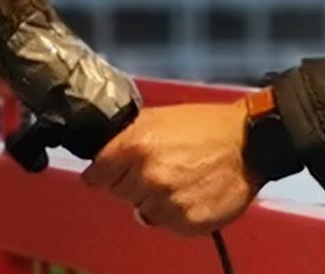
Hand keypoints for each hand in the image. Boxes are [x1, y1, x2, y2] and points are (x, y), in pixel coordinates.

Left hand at [81, 101, 260, 235]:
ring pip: (142, 211)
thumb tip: (100, 156)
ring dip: (154, 201)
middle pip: (118, 193)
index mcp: (134, 147)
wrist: (248, 143)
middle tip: (155, 171)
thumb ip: (123, 139)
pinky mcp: (190, 221)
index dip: (103, 173)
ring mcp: (170, 202)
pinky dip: (175, 214)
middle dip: (130, 183)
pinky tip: (189, 195)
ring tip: (177, 181)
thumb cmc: (202, 127)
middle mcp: (149, 176)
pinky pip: (168, 224)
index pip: (96, 176)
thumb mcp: (152, 119)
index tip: (109, 173)